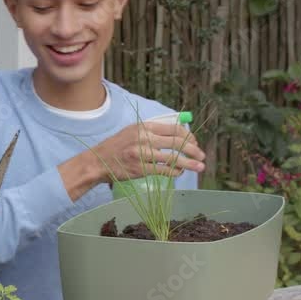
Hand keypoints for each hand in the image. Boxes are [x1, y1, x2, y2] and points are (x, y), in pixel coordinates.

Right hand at [90, 122, 205, 183]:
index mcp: (144, 127)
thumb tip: (178, 135)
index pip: (174, 129)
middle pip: (178, 142)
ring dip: (190, 163)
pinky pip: (165, 171)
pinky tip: (179, 173)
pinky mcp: (141, 169)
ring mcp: (142, 154)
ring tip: (200, 167)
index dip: (189, 136)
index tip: (195, 142)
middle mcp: (144, 138)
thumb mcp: (133, 131)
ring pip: (174, 158)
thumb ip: (153, 132)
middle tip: (202, 155)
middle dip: (194, 149)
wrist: (98, 161)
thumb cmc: (117, 147)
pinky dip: (176, 172)